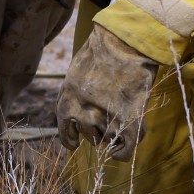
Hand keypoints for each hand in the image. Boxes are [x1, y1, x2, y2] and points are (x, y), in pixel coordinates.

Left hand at [57, 27, 157, 160]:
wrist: (125, 40)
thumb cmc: (103, 49)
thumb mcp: (78, 70)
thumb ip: (77, 93)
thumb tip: (81, 108)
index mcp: (67, 100)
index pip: (64, 130)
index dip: (70, 138)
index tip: (75, 143)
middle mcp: (83, 114)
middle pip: (89, 136)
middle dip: (97, 132)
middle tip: (109, 118)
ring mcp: (106, 119)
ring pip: (108, 140)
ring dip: (113, 135)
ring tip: (122, 118)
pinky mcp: (128, 121)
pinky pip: (125, 148)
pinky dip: (123, 153)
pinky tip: (122, 151)